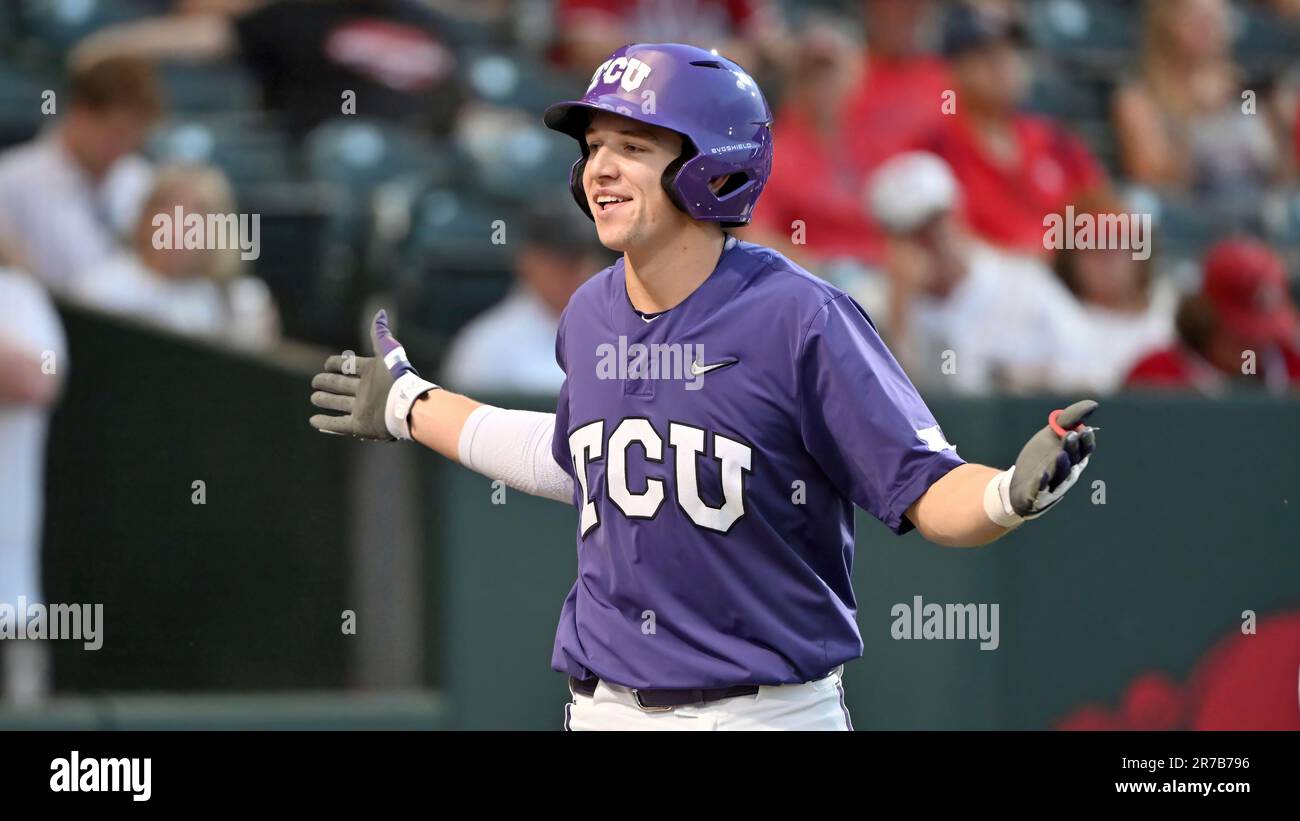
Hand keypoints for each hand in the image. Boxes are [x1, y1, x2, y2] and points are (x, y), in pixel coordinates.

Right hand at [309, 309, 437, 439]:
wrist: (407, 405)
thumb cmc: (396, 377)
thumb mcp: (387, 352)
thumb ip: (380, 334)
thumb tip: (380, 311)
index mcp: (371, 374)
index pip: (350, 367)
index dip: (338, 364)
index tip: (327, 363)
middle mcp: (366, 392)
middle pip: (342, 386)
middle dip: (329, 383)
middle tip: (315, 381)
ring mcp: (362, 409)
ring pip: (339, 404)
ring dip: (326, 401)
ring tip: (314, 398)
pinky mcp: (360, 426)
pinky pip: (339, 425)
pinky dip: (326, 423)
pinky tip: (313, 421)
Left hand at [984, 400, 1098, 526]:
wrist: (1019, 483)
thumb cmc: (1041, 457)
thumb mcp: (1052, 435)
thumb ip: (1069, 420)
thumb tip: (1093, 404)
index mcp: (1074, 458)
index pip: (1085, 450)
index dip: (1086, 440)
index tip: (1084, 429)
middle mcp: (1068, 472)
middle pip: (1073, 460)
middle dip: (1072, 448)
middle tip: (1070, 434)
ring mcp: (1053, 484)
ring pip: (1060, 475)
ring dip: (1061, 465)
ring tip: (1060, 454)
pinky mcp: (1037, 493)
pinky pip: (1041, 488)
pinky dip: (1042, 482)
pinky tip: (1041, 474)